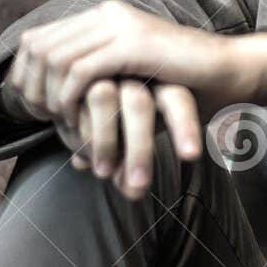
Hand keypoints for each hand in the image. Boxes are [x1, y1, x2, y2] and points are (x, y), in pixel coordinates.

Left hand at [8, 2, 223, 126]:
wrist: (231, 71)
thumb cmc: (187, 85)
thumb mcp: (133, 83)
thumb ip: (96, 88)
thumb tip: (57, 120)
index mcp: (104, 16)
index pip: (39, 38)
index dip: (26, 76)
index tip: (34, 111)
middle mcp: (107, 13)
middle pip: (39, 46)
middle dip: (31, 88)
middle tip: (39, 120)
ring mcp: (120, 25)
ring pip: (55, 58)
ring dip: (48, 96)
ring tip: (56, 124)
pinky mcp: (133, 45)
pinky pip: (81, 71)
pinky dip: (70, 99)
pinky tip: (74, 120)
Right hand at [66, 78, 202, 198]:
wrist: (77, 91)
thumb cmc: (114, 125)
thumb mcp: (128, 147)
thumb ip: (129, 168)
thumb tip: (133, 193)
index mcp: (161, 87)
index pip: (179, 101)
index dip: (185, 127)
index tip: (190, 156)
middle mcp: (134, 76)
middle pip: (140, 105)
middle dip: (139, 149)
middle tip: (137, 188)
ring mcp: (104, 73)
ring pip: (103, 99)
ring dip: (103, 142)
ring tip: (103, 174)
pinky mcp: (77, 76)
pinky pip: (76, 101)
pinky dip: (78, 130)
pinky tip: (81, 151)